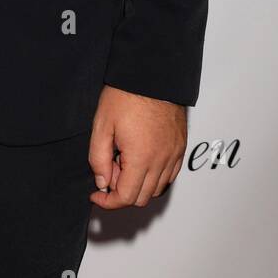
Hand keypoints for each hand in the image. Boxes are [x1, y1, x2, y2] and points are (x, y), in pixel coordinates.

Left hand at [88, 84, 185, 208]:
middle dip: (122, 191)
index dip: (108, 202)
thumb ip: (99, 159)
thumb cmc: (125, 96)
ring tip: (125, 159)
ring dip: (139, 184)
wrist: (150, 75)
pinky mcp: (180, 147)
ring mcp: (174, 154)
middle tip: (109, 168)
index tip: (96, 195)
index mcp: (141, 158)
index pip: (126, 198)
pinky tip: (141, 159)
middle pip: (142, 197)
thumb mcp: (102, 126)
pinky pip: (169, 175)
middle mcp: (162, 161)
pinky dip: (155, 177)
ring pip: (157, 189)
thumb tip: (103, 183)